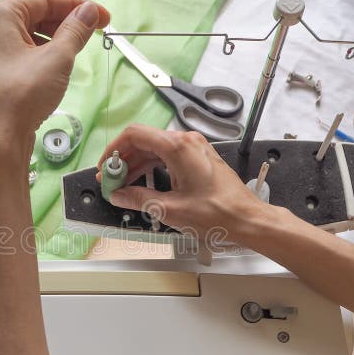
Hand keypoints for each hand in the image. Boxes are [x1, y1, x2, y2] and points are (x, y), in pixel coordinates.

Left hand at [0, 0, 109, 163]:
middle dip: (67, 23)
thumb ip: (75, 30)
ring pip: (30, 37)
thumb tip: (89, 12)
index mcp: (0, 16)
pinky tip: (58, 68)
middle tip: (94, 32)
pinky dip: (44, 56)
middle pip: (36, 16)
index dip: (77, 6)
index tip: (102, 16)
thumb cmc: (22, 95)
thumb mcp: (58, 57)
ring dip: (57, 41)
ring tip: (78, 51)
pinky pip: (24, 55)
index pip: (45, 0)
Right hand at [97, 124, 277, 244]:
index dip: (114, 150)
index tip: (105, 167)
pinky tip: (143, 183)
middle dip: (123, 160)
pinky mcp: (199, 159)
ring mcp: (194, 148)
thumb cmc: (217, 213)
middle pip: (144, 141)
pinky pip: (168, 156)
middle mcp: (187, 141)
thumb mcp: (170, 209)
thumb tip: (119, 195)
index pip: (135, 135)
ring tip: (123, 185)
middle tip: (111, 181)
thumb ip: (138, 199)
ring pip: (155, 149)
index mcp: (178, 147)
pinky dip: (152, 167)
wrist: (247, 219)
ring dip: (136, 165)